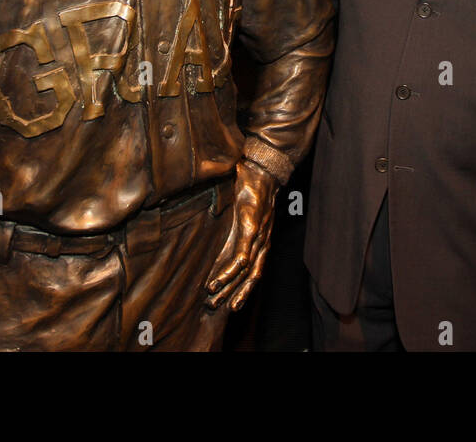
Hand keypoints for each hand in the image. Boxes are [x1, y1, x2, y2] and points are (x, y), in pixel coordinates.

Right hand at [205, 159, 277, 310]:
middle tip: (213, 307)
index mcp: (259, 239)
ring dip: (229, 288)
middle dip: (233, 294)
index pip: (252, 269)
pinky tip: (216, 282)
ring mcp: (258, 237)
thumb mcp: (242, 208)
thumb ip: (233, 220)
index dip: (241, 287)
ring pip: (246, 272)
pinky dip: (229, 272)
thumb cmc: (251, 186)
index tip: (226, 301)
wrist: (263, 168)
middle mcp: (261, 242)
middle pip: (250, 277)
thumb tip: (214, 222)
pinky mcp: (251, 229)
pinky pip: (241, 256)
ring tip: (212, 300)